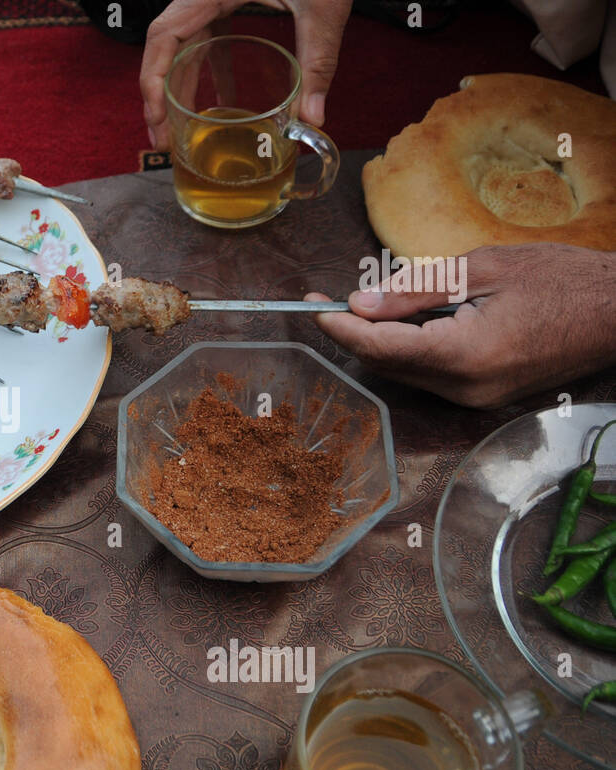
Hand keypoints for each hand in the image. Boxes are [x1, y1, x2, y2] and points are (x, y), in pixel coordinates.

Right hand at [140, 0, 350, 149]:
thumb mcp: (322, 8)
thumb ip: (318, 61)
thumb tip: (312, 118)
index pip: (164, 35)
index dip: (152, 80)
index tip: (156, 118)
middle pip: (167, 48)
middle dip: (161, 97)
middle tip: (162, 141)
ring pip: (186, 47)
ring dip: (181, 89)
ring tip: (181, 132)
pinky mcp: (230, 2)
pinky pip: (211, 41)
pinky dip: (212, 72)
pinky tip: (221, 102)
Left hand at [313, 244, 615, 408]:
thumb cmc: (562, 280)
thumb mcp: (485, 267)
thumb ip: (417, 288)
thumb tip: (361, 302)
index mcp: (465, 354)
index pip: (380, 347)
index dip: (339, 327)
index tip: (310, 305)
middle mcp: (465, 388)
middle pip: (385, 363)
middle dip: (351, 331)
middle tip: (323, 299)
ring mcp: (475, 398)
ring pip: (404, 371)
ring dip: (379, 340)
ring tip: (363, 302)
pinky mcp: (483, 397)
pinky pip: (429, 373)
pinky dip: (409, 348)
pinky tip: (405, 320)